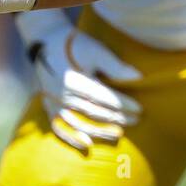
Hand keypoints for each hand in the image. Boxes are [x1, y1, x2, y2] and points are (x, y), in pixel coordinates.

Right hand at [16, 8, 141, 152]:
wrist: (46, 40)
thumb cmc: (75, 44)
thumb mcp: (96, 50)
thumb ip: (115, 66)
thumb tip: (138, 77)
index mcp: (75, 79)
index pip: (104, 97)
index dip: (122, 104)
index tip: (139, 109)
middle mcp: (63, 94)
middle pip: (94, 111)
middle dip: (117, 117)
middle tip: (137, 121)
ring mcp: (54, 102)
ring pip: (80, 122)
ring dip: (100, 131)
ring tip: (119, 134)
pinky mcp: (48, 106)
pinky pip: (58, 126)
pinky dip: (71, 137)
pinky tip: (87, 145)